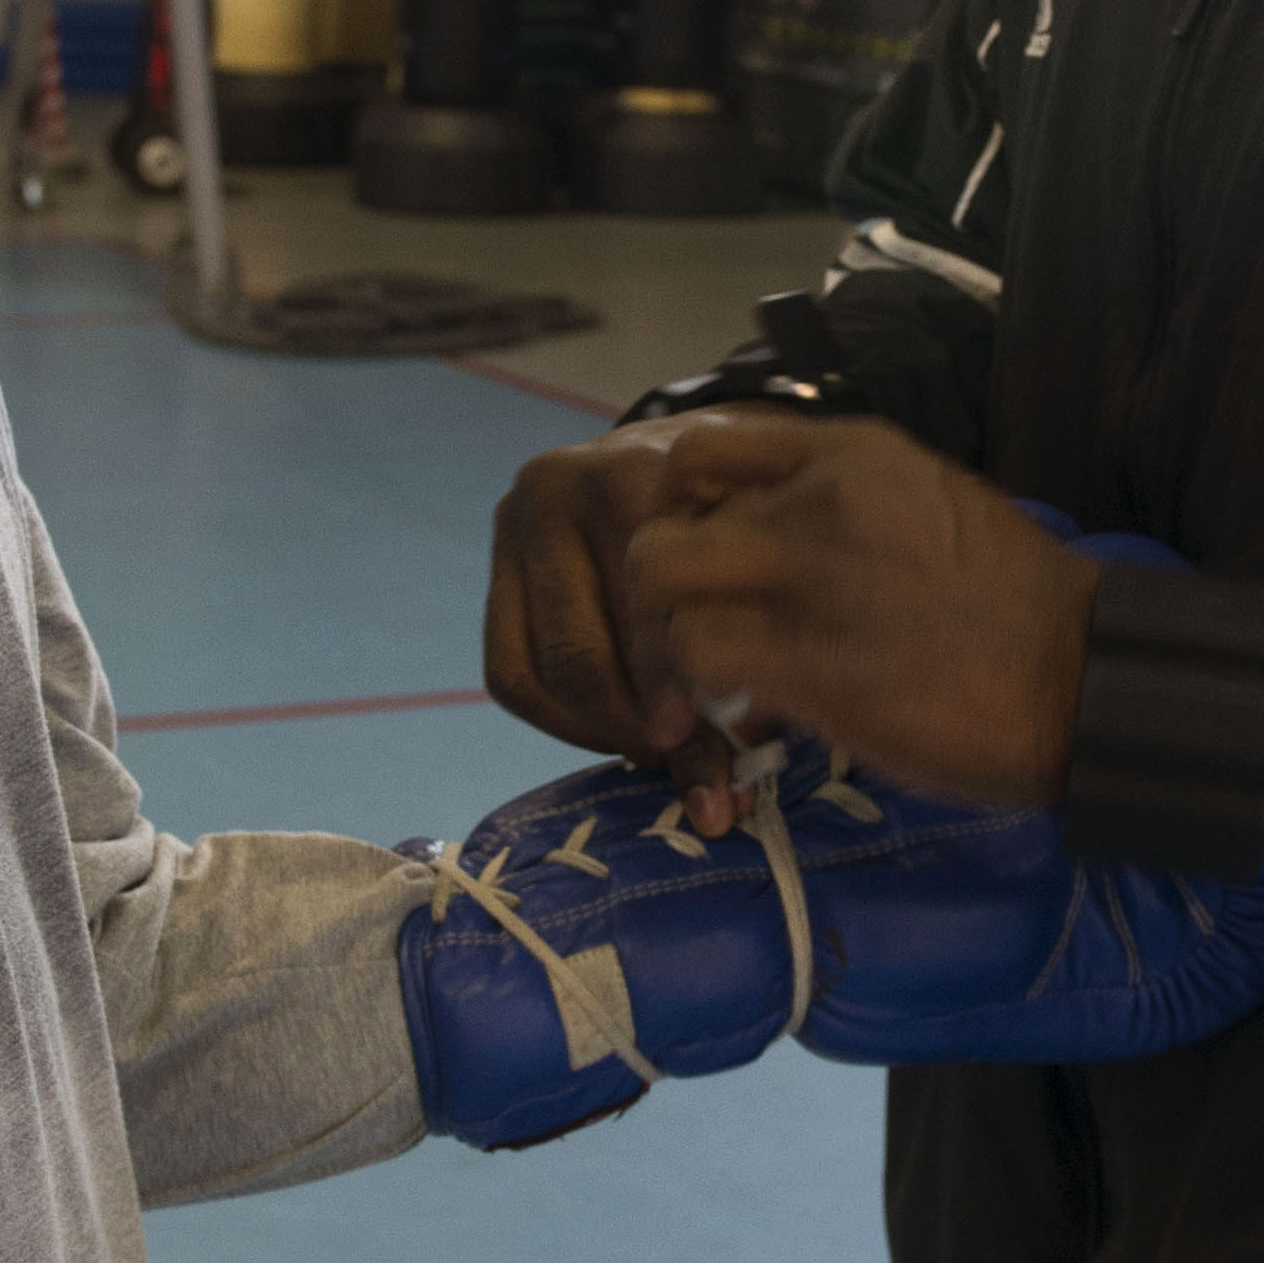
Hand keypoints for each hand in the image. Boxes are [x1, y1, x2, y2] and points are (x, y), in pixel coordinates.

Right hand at [485, 410, 808, 831]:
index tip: (714, 738)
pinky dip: (559, 720)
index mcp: (652, 471)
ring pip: (545, 668)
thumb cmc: (752, 519)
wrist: (705, 449)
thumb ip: (749, 674)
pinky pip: (509, 672)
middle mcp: (571, 481)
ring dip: (600, 729)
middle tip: (677, 749)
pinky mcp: (499, 553)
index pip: (650, 615)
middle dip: (636, 723)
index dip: (679, 693)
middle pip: (587, 653)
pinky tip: (610, 725)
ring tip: (651, 743)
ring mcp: (522, 515)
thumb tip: (716, 813)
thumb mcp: (763, 574)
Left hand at [618, 421, 1096, 812]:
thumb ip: (841, 502)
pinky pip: (700, 662)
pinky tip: (732, 718)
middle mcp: (817, 501)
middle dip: (660, 589)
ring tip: (706, 684)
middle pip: (665, 523)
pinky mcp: (809, 662)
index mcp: (850, 453)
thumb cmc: (1016, 602)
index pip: (702, 447)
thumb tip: (770, 536)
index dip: (677, 508)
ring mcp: (810, 579)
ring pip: (664, 590)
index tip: (702, 557)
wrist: (1084, 675)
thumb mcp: (927, 502)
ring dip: (671, 644)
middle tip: (689, 634)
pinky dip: (697, 695)